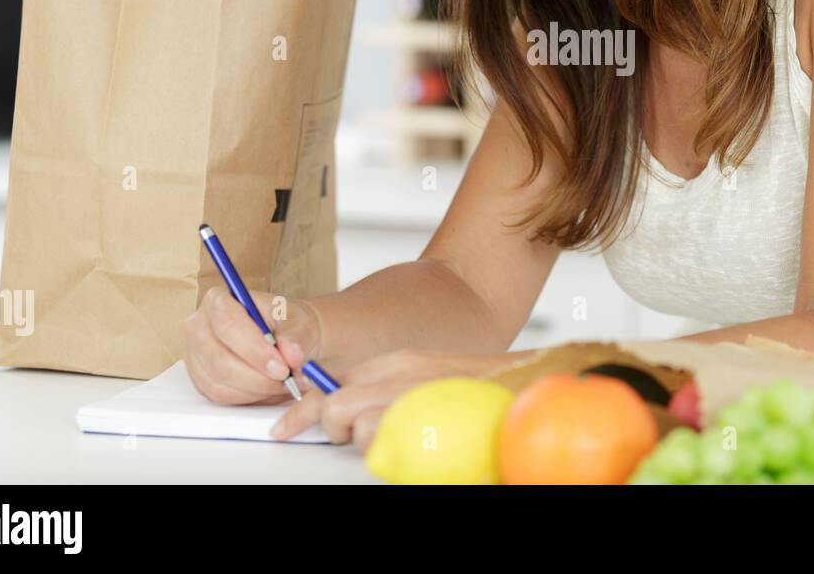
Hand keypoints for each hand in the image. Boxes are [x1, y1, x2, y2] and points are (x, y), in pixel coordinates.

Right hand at [183, 286, 324, 405]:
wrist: (285, 337)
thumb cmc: (287, 323)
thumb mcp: (298, 322)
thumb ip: (294, 337)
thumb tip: (292, 355)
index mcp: (218, 300)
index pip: (228, 325)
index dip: (254, 350)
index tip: (282, 366)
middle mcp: (200, 326)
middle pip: (220, 359)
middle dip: (258, 376)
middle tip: (288, 379)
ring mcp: (196, 355)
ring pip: (221, 382)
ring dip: (258, 389)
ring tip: (288, 384)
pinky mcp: (202, 379)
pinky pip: (222, 396)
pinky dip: (251, 397)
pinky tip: (271, 389)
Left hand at [269, 347, 511, 454]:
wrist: (527, 387)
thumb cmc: (482, 387)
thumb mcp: (426, 373)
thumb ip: (388, 385)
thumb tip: (348, 408)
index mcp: (398, 360)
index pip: (332, 381)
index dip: (304, 408)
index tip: (286, 425)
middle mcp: (401, 375)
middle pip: (336, 406)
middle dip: (334, 427)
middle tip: (357, 433)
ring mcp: (413, 399)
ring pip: (358, 428)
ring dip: (370, 441)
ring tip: (404, 437)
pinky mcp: (424, 424)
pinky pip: (387, 447)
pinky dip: (394, 454)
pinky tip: (417, 445)